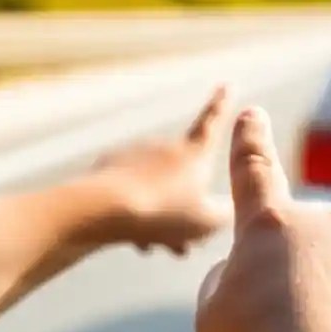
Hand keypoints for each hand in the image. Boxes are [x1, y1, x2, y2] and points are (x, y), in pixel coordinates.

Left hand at [89, 86, 229, 255]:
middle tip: (185, 246)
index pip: (212, 121)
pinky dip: (136, 215)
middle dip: (185, 211)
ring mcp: (133, 156)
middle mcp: (162, 147)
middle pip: (182, 180)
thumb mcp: (208, 222)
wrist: (103, 209)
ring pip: (156, 192)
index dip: (222, 105)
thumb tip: (226, 209)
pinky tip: (133, 238)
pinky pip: (130, 194)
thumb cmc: (163, 213)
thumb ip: (226, 214)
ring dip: (160, 219)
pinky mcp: (107, 170)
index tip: (226, 84)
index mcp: (192, 152)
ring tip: (157, 247)